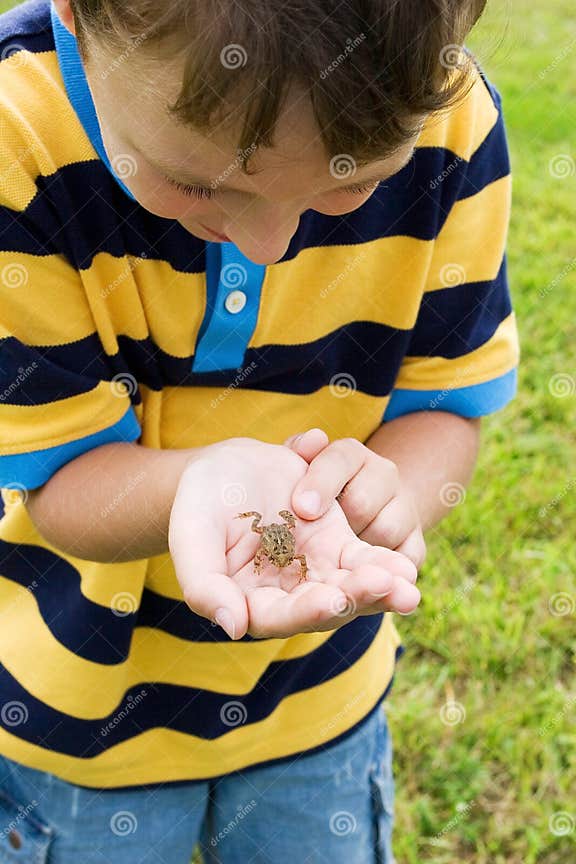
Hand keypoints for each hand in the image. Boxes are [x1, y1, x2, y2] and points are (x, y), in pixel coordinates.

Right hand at [168, 437, 420, 639]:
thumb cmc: (197, 505)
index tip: (333, 600)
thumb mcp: (191, 539)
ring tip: (407, 584)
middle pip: (327, 606)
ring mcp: (315, 570)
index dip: (307, 611)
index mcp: (250, 603)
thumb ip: (204, 586)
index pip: (281, 617)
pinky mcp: (334, 542)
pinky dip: (384, 562)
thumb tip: (233, 627)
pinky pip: (363, 556)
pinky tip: (406, 567)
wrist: (221, 469)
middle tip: (391, 590)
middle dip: (359, 599)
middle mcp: (288, 594)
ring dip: (381, 588)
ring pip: (352, 586)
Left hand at [283, 428, 425, 567]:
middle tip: (314, 545)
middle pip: (363, 500)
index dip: (321, 481)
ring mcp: (403, 510)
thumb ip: (299, 453)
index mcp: (352, 456)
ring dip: (357, 551)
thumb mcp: (300, 471)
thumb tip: (312, 440)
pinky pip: (405, 560)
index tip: (302, 508)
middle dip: (339, 523)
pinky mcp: (415, 545)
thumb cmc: (314, 495)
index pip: (341, 458)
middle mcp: (384, 477)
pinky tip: (359, 584)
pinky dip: (384, 574)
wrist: (360, 515)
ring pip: (384, 530)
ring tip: (334, 566)